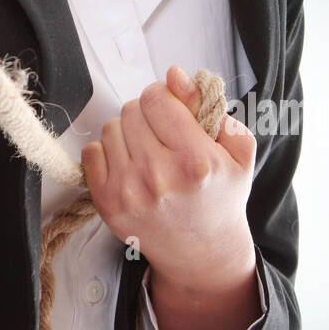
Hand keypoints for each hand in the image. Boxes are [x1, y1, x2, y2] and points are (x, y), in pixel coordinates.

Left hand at [81, 64, 256, 285]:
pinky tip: (129, 165)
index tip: (172, 108)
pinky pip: (92, 152)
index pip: (157, 98)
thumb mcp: (236, 151)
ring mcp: (129, 191)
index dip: (164, 95)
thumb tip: (174, 76)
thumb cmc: (221, 198)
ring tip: (148, 152)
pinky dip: (108, 152)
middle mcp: (159, 176)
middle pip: (132, 109)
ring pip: (111, 128)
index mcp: (195, 161)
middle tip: (163, 134)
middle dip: (147, 114)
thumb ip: (209, 105)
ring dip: (128, 132)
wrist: (203, 253)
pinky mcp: (107, 204)